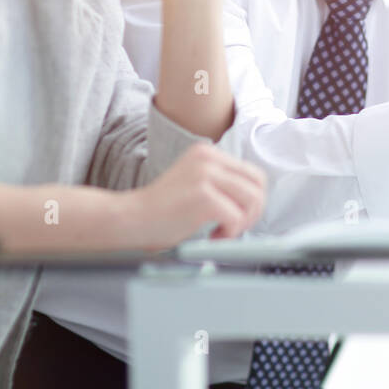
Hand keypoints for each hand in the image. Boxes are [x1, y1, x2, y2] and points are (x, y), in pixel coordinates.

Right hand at [125, 143, 265, 249]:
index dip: (251, 200)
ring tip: (222, 232)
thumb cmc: (161, 210)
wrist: (130, 219)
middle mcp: (208, 158)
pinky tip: (211, 236)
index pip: (252, 173)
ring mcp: (206, 175)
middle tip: (234, 227)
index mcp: (207, 153)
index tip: (237, 216)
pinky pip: (236, 217)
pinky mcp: (203, 195)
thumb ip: (221, 183)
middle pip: (258, 184)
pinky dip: (229, 233)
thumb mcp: (195, 184)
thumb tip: (255, 200)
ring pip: (252, 200)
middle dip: (253, 211)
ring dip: (242, 223)